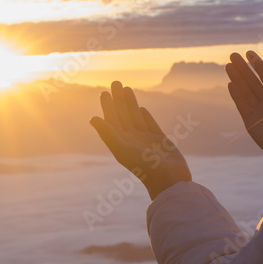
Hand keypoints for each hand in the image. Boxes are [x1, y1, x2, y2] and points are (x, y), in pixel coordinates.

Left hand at [89, 81, 191, 199]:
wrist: (169, 181)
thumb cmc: (145, 168)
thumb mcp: (123, 150)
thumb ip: (108, 134)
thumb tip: (93, 118)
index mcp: (122, 143)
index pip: (112, 120)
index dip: (108, 106)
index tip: (104, 92)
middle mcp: (132, 141)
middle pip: (123, 115)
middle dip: (118, 99)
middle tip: (115, 82)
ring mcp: (146, 141)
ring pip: (136, 117)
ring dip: (131, 103)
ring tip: (127, 89)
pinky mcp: (160, 142)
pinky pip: (151, 126)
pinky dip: (146, 117)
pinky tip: (142, 109)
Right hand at [225, 51, 262, 174]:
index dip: (257, 65)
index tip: (248, 53)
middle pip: (252, 81)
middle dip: (243, 68)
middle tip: (233, 55)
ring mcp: (259, 112)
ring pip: (245, 91)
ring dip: (237, 78)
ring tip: (228, 65)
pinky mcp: (251, 122)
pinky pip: (242, 105)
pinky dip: (236, 95)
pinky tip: (231, 83)